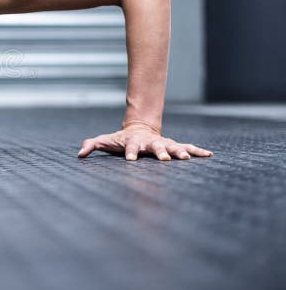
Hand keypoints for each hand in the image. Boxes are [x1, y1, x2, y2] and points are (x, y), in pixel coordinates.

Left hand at [77, 123, 212, 160]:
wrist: (138, 129)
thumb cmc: (120, 139)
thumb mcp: (105, 141)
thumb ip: (92, 145)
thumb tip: (79, 154)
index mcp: (133, 143)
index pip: (130, 148)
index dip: (130, 153)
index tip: (130, 160)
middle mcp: (150, 143)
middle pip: (155, 147)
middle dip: (160, 152)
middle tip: (165, 159)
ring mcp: (162, 143)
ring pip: (173, 147)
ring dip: (180, 152)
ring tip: (188, 159)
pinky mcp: (173, 145)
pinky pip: (187, 147)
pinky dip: (197, 151)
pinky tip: (209, 155)